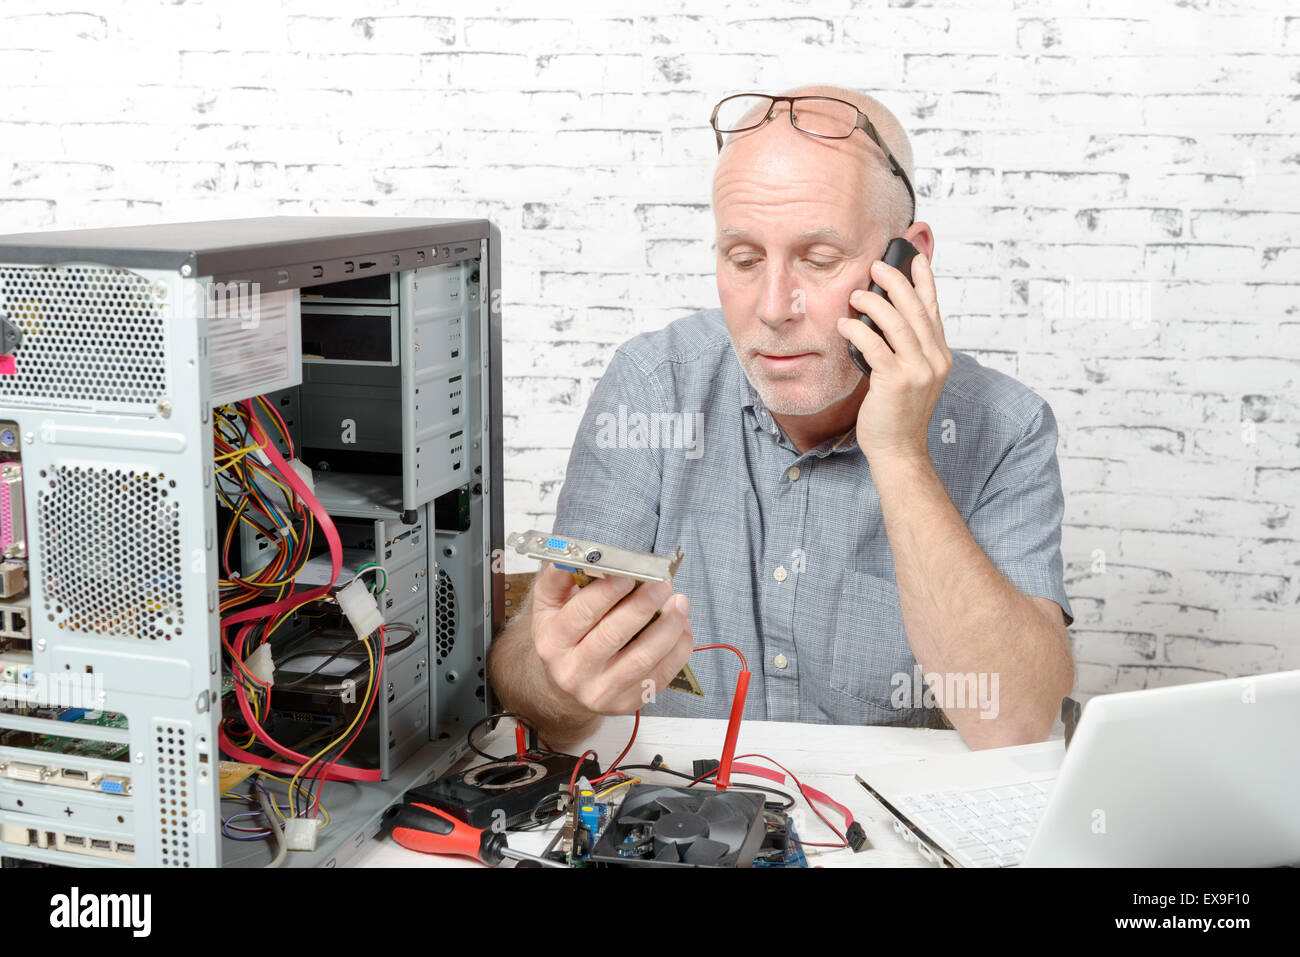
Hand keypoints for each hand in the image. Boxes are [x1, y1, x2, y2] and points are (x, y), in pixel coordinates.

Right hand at [528, 563, 693, 715]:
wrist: (565, 687)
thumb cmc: (564, 638)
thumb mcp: (549, 606)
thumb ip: (560, 577)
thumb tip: (581, 553)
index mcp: (552, 642)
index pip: (581, 613)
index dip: (608, 591)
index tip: (631, 573)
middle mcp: (573, 672)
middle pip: (613, 635)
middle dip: (643, 605)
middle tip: (663, 584)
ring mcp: (601, 692)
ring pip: (642, 658)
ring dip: (667, 627)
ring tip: (680, 603)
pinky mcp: (626, 702)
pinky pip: (660, 675)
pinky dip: (677, 649)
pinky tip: (682, 628)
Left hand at [835, 251, 951, 462]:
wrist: (898, 449)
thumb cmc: (897, 413)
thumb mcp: (910, 376)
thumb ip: (905, 349)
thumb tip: (882, 317)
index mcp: (940, 356)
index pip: (933, 310)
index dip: (924, 282)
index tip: (915, 259)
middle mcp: (935, 360)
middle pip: (916, 310)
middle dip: (896, 282)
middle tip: (877, 266)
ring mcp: (918, 371)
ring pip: (897, 323)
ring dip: (874, 303)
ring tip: (856, 294)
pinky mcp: (897, 382)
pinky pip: (874, 345)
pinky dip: (857, 330)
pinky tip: (844, 324)